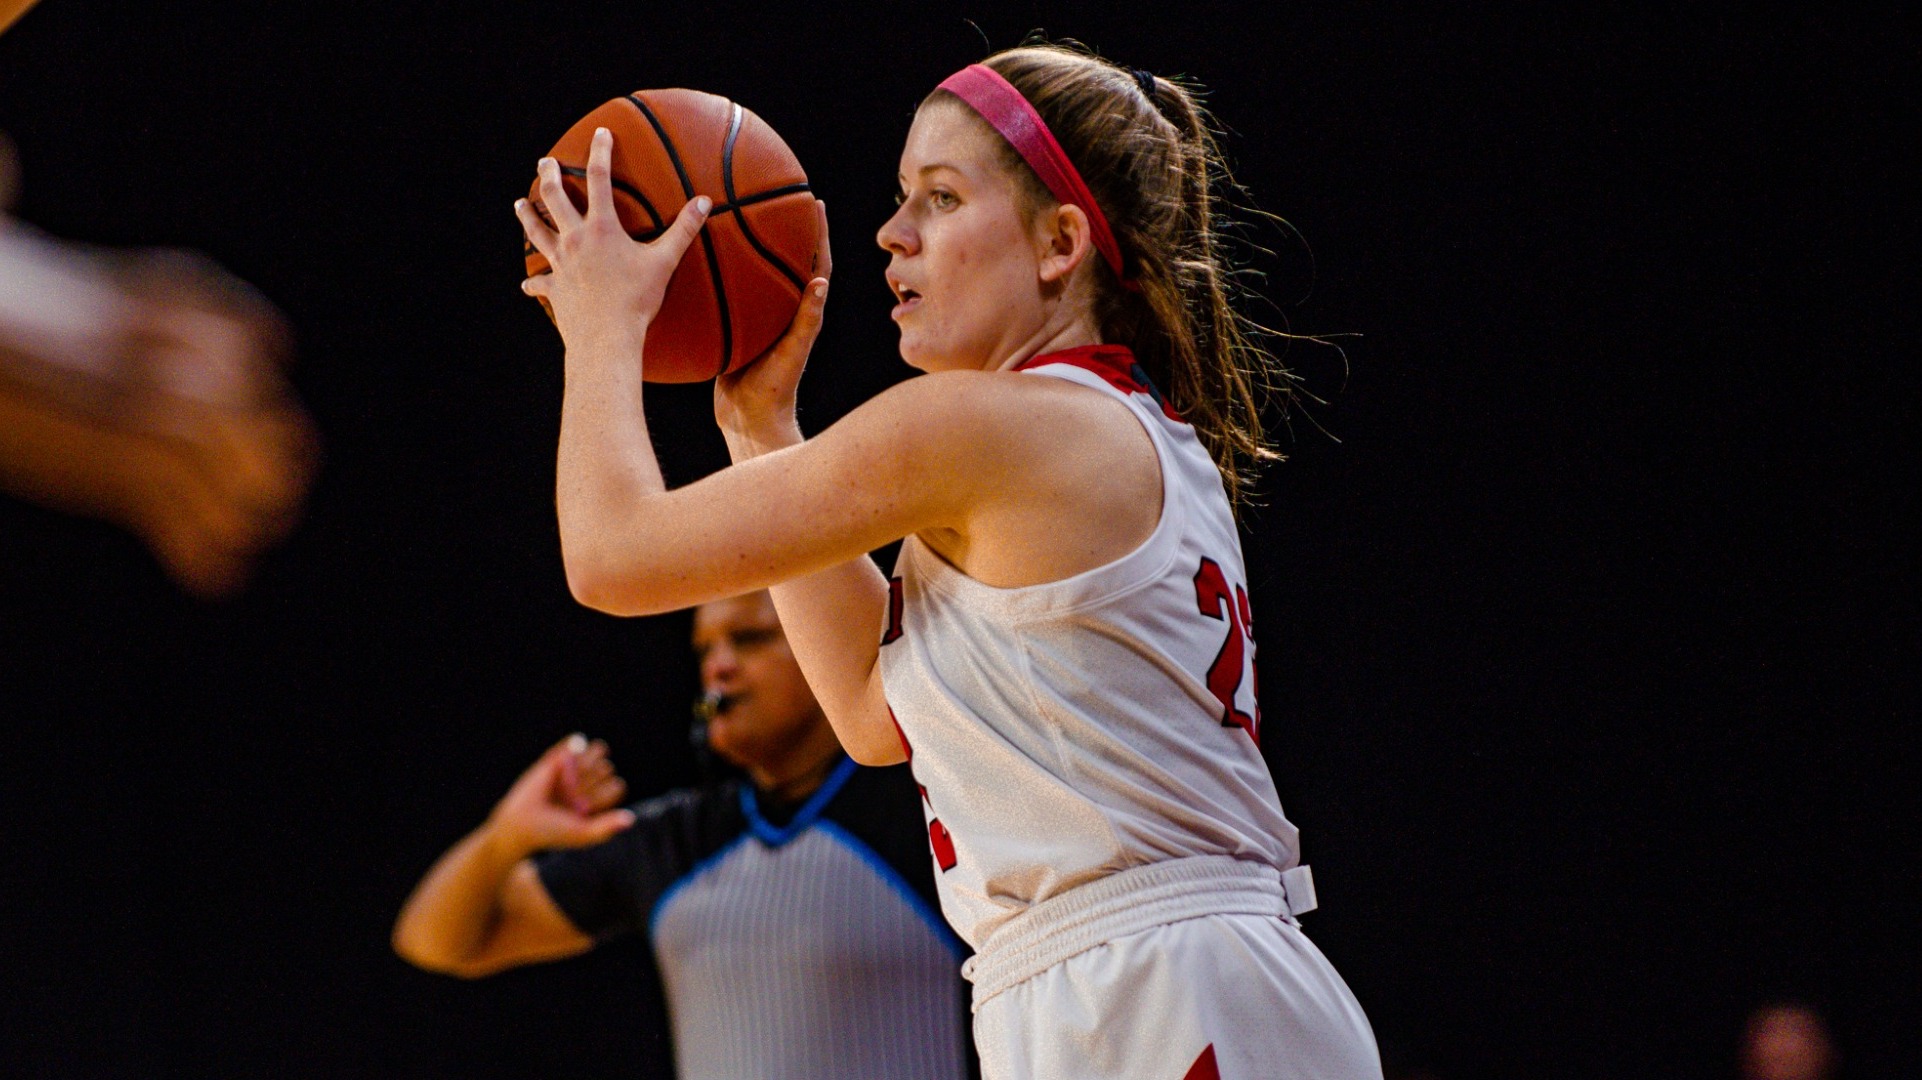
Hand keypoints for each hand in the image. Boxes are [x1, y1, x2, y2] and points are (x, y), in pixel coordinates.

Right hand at [484, 734, 633, 856]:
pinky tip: (560, 767)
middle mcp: (587, 783)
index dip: (605, 793)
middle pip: (606, 767)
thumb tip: (631, 819)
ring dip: (585, 761)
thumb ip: (607, 828)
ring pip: (595, 750)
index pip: (616, 786)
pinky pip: (574, 742)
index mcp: (597, 800)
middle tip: (571, 795)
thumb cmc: (552, 832)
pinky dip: (572, 748)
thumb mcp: (582, 833)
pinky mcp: (556, 758)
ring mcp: (572, 770)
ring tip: (567, 781)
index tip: (585, 807)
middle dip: (593, 776)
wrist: (520, 823)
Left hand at [516, 127, 709, 355]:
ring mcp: (560, 263)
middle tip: (545, 162)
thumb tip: (704, 202)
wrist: (606, 336)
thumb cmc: (636, 299)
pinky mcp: (554, 288)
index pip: (601, 178)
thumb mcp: (663, 261)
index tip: (601, 133)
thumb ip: (683, 230)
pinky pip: (539, 282)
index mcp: (601, 228)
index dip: (601, 152)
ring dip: (527, 216)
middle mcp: (575, 239)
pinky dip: (533, 282)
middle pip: (555, 198)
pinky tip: (526, 283)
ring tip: (520, 204)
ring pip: (536, 232)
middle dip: (549, 175)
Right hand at [714, 198, 830, 455]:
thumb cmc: (776, 389)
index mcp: (802, 311)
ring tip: (733, 212)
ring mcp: (758, 317)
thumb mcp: (792, 351)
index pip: (816, 261)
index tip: (814, 200)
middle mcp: (782, 309)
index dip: (818, 231)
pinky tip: (696, 256)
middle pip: (785, 257)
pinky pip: (726, 292)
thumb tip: (820, 282)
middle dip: (784, 226)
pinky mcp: (735, 326)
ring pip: (753, 272)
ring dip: (747, 244)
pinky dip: (716, 273)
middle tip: (775, 193)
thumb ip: (806, 320)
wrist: (748, 419)